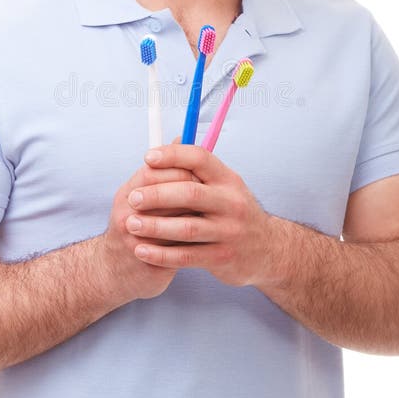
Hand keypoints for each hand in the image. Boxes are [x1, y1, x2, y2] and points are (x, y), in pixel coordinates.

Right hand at [100, 161, 196, 302]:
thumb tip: (182, 136)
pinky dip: (195, 243)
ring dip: (199, 219)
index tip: (201, 176)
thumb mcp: (144, 194)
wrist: (116, 270)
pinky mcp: (148, 262)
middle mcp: (128, 212)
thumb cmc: (138, 225)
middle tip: (210, 199)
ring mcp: (136, 238)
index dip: (185, 169)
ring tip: (209, 219)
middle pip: (171, 192)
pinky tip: (204, 241)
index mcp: (130, 191)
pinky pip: (179, 249)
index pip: (158, 169)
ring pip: (178, 222)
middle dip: (196, 195)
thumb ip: (165, 169)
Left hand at [124, 144, 275, 287]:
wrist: (268, 250)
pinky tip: (142, 250)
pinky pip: (187, 256)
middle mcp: (231, 202)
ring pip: (187, 228)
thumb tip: (170, 140)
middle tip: (132, 198)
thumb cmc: (234, 213)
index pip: (200, 159)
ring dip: (155, 226)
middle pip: (190, 193)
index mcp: (228, 179)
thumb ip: (197, 169)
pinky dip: (162, 254)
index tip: (147, 158)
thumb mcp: (224, 186)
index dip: (172, 155)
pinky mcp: (223, 257)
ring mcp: (229, 231)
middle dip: (157, 194)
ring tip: (131, 224)